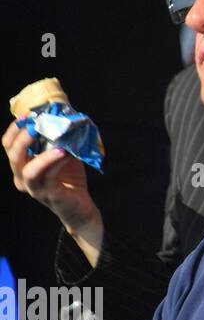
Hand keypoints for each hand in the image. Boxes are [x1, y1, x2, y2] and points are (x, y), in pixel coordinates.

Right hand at [3, 119, 102, 240]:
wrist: (80, 206)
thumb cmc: (69, 178)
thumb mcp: (62, 153)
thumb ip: (58, 138)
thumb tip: (63, 113)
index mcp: (22, 165)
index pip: (8, 145)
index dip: (14, 130)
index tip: (27, 115)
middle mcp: (23, 178)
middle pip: (13, 156)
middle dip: (22, 139)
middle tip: (36, 125)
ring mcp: (35, 188)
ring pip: (28, 171)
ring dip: (41, 155)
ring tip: (58, 145)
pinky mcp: (50, 196)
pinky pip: (49, 178)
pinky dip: (57, 164)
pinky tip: (67, 154)